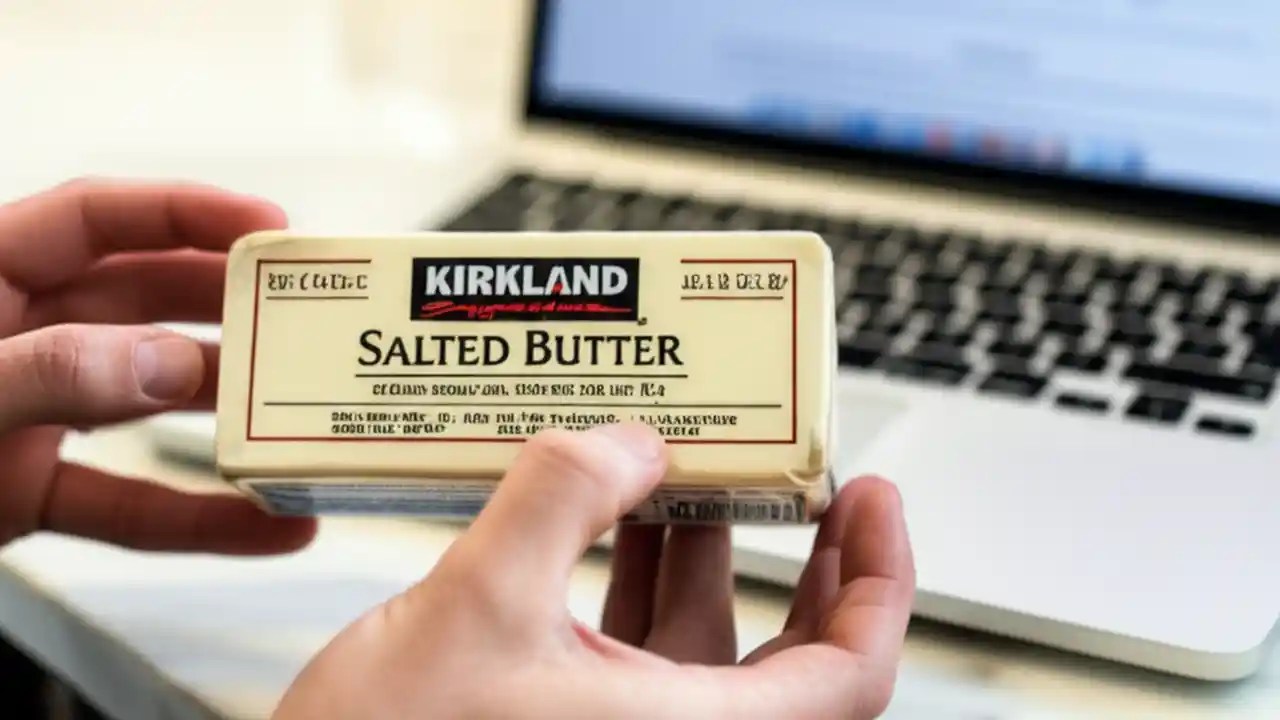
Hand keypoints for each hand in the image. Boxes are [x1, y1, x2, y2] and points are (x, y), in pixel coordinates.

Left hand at [0, 178, 315, 552]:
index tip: (272, 228)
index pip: (97, 219)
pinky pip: (127, 504)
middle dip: (233, 316)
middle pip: (144, 306)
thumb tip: (175, 365)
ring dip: (230, 418)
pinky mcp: (26, 494)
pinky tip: (267, 528)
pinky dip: (195, 520)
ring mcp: (23, 417)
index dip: (189, 213)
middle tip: (313, 322)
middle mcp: (13, 338)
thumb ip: (56, 372)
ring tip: (312, 424)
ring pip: (149, 404)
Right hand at [274, 424, 914, 718]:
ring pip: (706, 647)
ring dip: (707, 555)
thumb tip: (626, 441)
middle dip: (805, 560)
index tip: (871, 497)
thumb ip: (558, 497)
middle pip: (794, 660)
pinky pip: (640, 652)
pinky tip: (609, 517)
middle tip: (809, 481)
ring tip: (696, 468)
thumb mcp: (473, 602)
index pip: (848, 676)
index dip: (881, 580)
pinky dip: (638, 582)